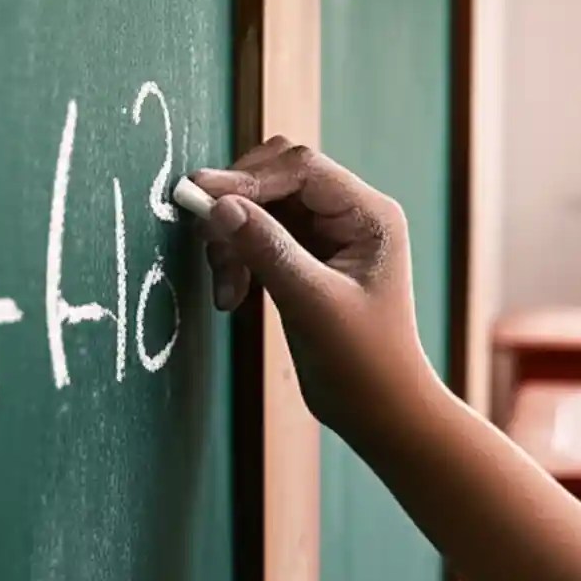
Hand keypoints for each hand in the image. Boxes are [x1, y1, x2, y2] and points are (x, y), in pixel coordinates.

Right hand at [191, 136, 438, 429]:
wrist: (379, 411)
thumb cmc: (364, 363)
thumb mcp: (313, 305)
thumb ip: (268, 250)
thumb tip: (219, 206)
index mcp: (368, 214)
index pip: (301, 169)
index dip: (247, 177)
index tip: (201, 197)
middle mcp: (348, 214)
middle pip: (276, 177)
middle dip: (237, 206)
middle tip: (209, 243)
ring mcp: (325, 234)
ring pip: (259, 206)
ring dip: (232, 240)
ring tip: (226, 289)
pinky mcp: (303, 257)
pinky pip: (257, 236)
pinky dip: (237, 259)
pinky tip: (232, 297)